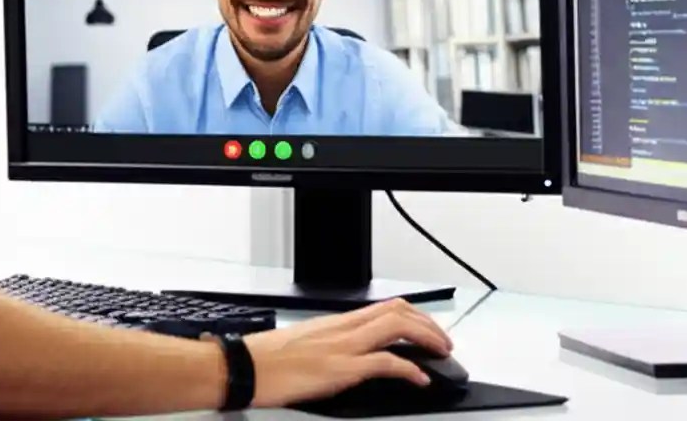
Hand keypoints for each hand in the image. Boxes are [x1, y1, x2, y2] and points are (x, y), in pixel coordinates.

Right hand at [242, 298, 452, 407]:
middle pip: (398, 311)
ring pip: (397, 326)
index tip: (427, 329)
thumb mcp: (305, 344)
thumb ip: (331, 344)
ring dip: (427, 337)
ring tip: (441, 354)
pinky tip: (419, 379)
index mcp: (335, 322)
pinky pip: (385, 362)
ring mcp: (343, 346)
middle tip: (444, 342)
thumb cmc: (266, 360)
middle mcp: (343, 328)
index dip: (414, 315)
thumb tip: (349, 355)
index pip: (384, 307)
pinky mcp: (340, 369)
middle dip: (428, 324)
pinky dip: (409, 369)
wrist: (243, 368)